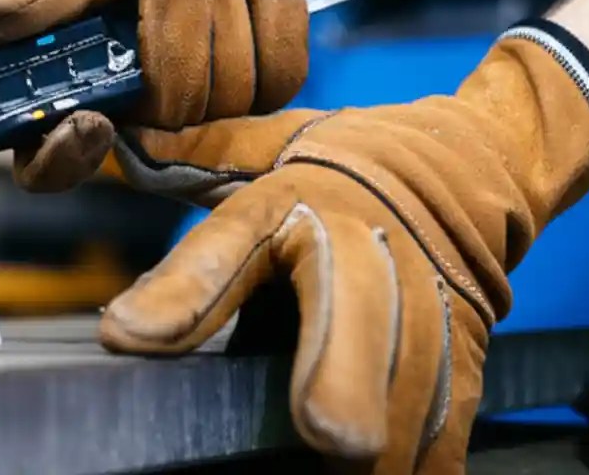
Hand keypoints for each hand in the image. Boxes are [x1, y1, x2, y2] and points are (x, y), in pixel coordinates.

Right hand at [0, 0, 328, 192]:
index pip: (49, 167)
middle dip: (177, 23)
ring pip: (231, 92)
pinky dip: (272, 7)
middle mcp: (141, 116)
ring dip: (223, 4)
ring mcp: (208, 112)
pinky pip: (282, 71)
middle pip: (169, 108)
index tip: (89, 120)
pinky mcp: (267, 93)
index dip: (64, 159)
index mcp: (78, 93)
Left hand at [97, 32, 588, 472]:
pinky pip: (453, 405)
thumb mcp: (261, 149)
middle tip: (330, 436)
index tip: (128, 333)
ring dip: (394, 434)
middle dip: (344, 375)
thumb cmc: (339, 163)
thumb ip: (190, 160)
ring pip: (415, 368)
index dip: (183, 289)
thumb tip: (123, 145)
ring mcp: (426, 293)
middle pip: (355, 308)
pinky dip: (431, 454)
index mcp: (292, 197)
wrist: (465, 160)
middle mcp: (365, 242)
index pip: (228, 238)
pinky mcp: (465, 343)